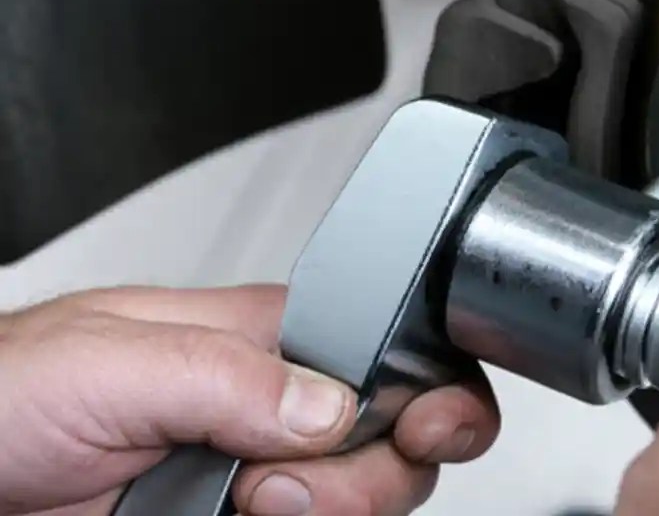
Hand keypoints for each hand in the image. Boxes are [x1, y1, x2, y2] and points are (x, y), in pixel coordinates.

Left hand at [0, 285, 498, 515]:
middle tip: (275, 485)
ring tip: (236, 506)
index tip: (426, 428)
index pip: (392, 354)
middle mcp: (272, 413)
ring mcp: (253, 484)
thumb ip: (228, 371)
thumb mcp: (105, 359)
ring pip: (359, 509)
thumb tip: (332, 402)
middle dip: (367, 478)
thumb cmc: (2, 395)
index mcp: (264, 342)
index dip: (431, 393)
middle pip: (395, 446)